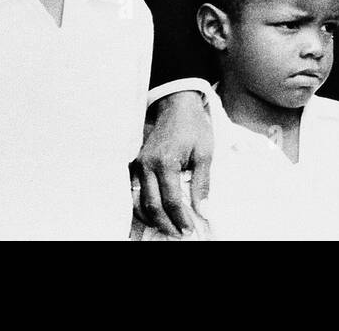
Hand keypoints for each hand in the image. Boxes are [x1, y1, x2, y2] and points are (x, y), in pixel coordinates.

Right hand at [131, 91, 213, 235]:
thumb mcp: (204, 153)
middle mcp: (146, 165)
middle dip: (165, 224)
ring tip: (168, 228)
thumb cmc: (194, 127)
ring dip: (152, 219)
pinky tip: (154, 214)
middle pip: (151, 206)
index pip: (171, 200)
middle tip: (180, 234)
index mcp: (165, 162)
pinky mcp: (134, 163)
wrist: (177, 105)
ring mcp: (137, 164)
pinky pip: (133, 192)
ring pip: (138, 202)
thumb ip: (202, 184)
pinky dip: (142, 207)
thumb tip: (204, 211)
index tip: (190, 230)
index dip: (181, 218)